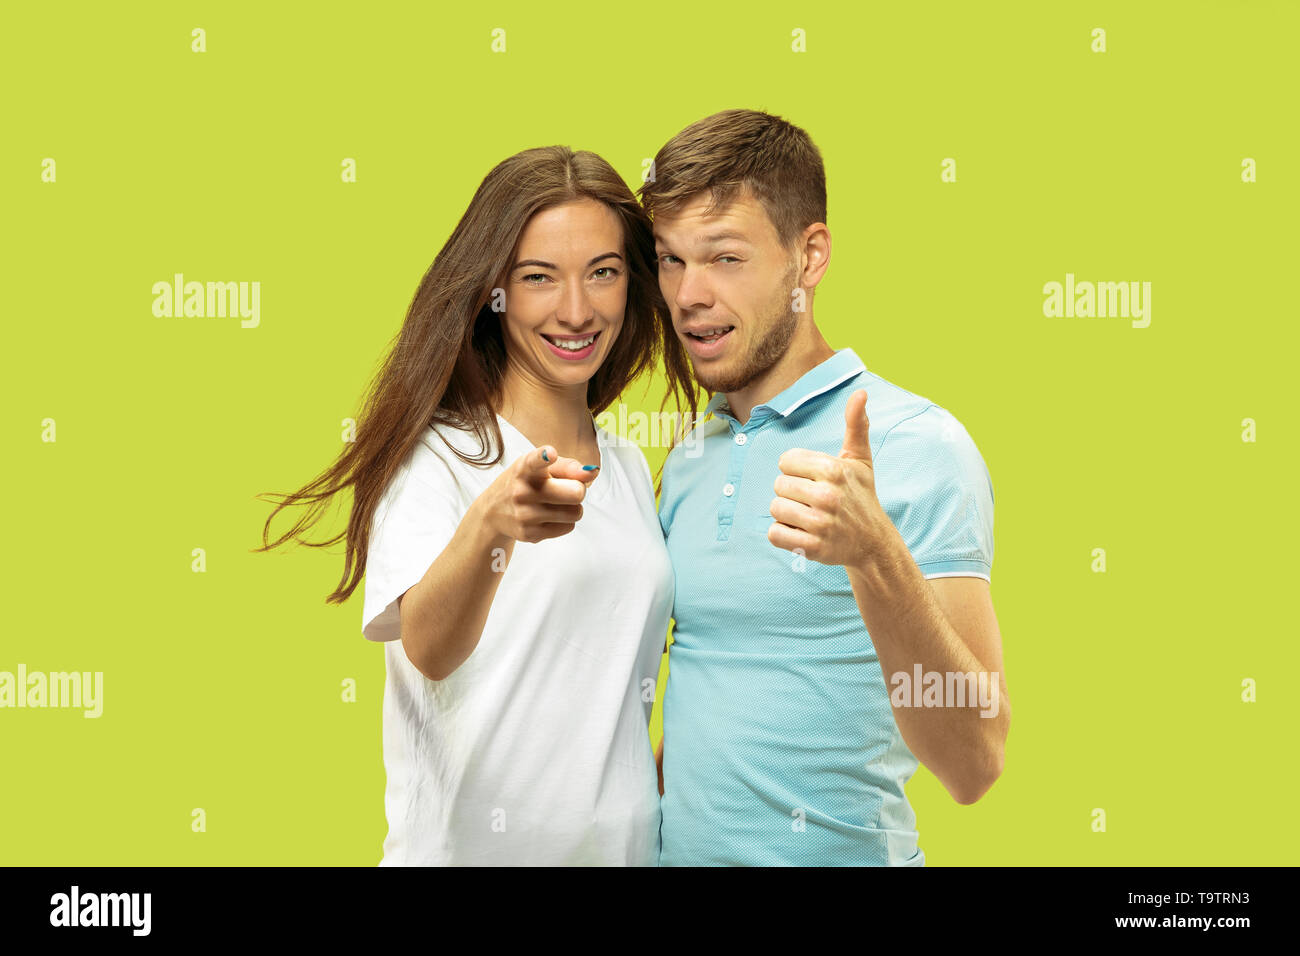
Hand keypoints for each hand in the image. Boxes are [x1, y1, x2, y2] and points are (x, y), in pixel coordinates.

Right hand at [475, 444, 599, 543]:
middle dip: (579, 490)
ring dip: (573, 507)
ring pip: (576, 512)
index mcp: (525, 468)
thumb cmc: (523, 483)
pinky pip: (569, 527)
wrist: (493, 512)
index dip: (545, 457)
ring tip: (557, 503)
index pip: (535, 461)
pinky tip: (549, 516)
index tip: (550, 454)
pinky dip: (565, 521)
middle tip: (568, 489)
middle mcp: (522, 491)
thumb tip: (592, 472)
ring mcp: (525, 514)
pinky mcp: (530, 534)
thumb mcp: (538, 466)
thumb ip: (568, 466)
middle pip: (576, 492)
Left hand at [767, 388, 891, 567]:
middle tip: (814, 501)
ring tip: (808, 516)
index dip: (797, 470)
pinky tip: (802, 532)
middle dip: (791, 492)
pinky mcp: (812, 548)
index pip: (785, 461)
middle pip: (778, 485)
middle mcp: (826, 496)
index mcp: (833, 469)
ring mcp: (819, 524)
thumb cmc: (860, 495)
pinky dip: (783, 534)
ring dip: (787, 514)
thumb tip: (860, 393)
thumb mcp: (860, 460)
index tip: (815, 480)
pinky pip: (774, 534)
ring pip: (775, 509)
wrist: (872, 542)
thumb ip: (856, 425)